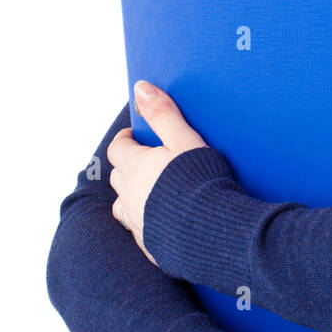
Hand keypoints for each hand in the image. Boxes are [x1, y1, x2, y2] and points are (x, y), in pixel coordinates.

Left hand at [106, 81, 206, 262]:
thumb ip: (162, 113)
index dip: (126, 140)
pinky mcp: (149, 244)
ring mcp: (137, 222)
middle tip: (148, 160)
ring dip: (133, 196)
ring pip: (123, 205)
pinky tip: (164, 220)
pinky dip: (147, 221)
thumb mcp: (184, 139)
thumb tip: (141, 87)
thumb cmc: (200, 180)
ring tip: (152, 192)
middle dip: (129, 166)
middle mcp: (129, 195)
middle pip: (118, 176)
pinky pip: (140, 230)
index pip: (118, 148)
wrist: (212, 230)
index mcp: (134, 167)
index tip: (136, 136)